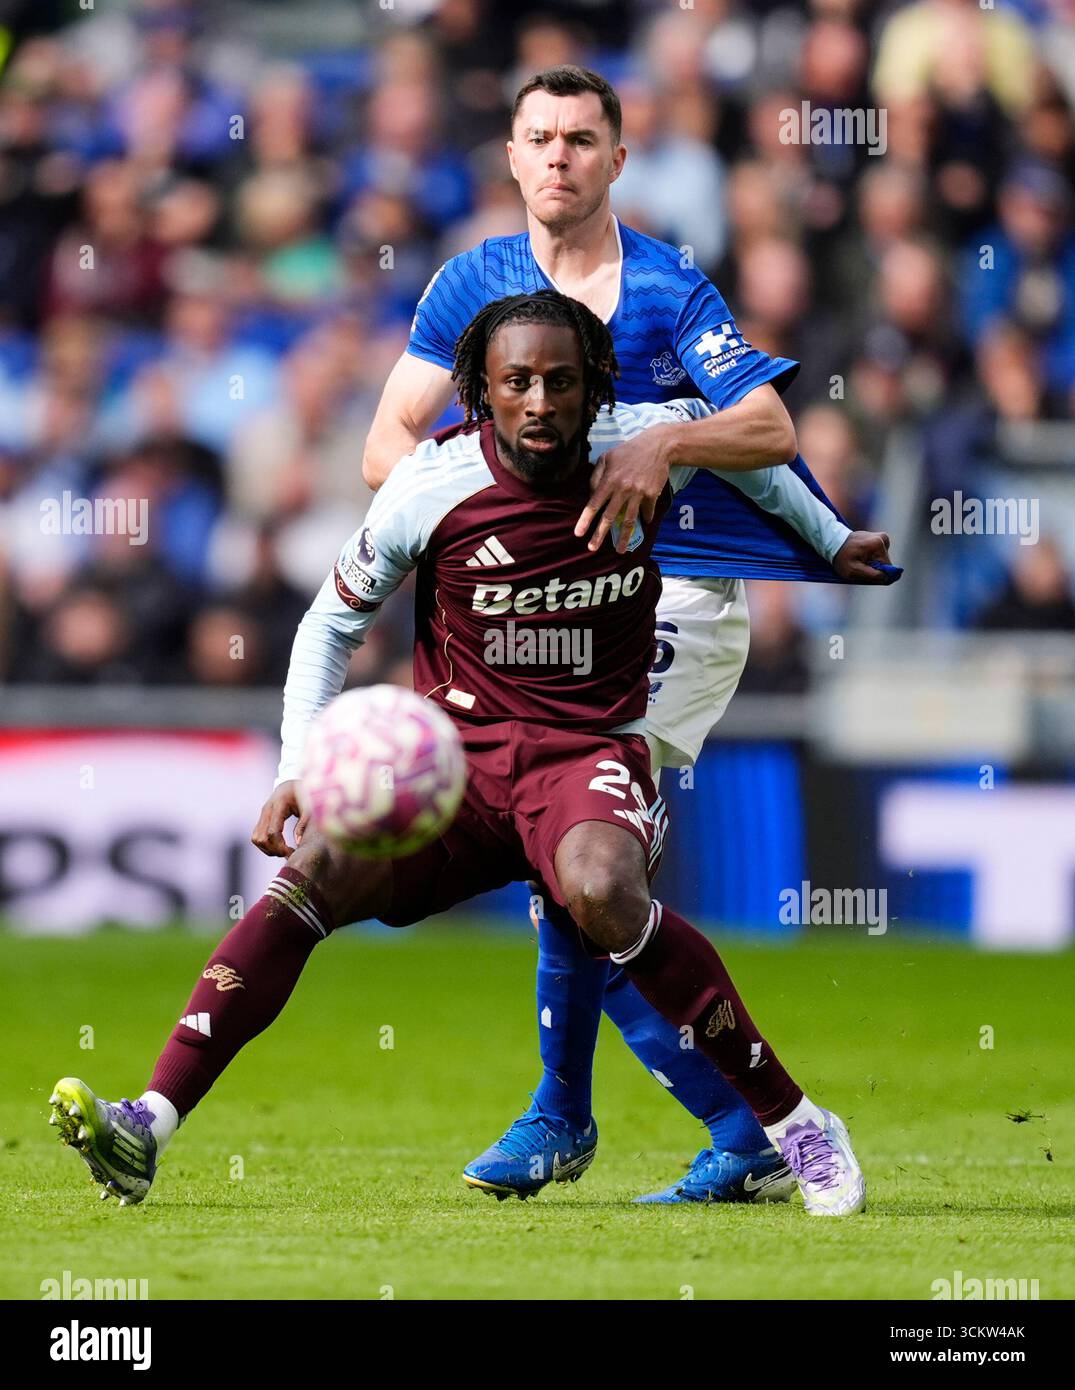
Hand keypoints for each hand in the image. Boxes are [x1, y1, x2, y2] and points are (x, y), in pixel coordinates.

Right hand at [251, 779, 308, 857]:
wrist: (294, 783)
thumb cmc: (305, 793)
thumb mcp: (309, 807)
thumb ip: (304, 824)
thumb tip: (298, 843)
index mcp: (279, 805)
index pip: (272, 832)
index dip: (280, 846)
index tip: (291, 852)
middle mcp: (267, 810)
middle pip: (260, 838)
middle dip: (273, 850)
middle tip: (288, 853)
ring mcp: (262, 814)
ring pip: (256, 838)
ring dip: (267, 849)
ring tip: (284, 851)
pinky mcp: (262, 818)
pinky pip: (257, 836)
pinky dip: (265, 845)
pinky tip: (279, 846)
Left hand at [574, 427, 674, 553]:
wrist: (658, 446)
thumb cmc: (629, 451)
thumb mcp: (607, 457)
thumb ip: (596, 476)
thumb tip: (591, 494)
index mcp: (609, 481)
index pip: (594, 504)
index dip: (585, 520)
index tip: (578, 534)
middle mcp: (622, 489)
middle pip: (609, 517)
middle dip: (599, 535)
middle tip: (592, 548)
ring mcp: (638, 493)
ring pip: (629, 521)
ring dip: (623, 537)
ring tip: (620, 550)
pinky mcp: (652, 495)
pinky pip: (646, 512)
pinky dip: (645, 519)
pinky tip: (644, 524)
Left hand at [832, 530, 893, 582]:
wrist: (834, 542)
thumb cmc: (842, 557)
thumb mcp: (854, 571)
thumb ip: (872, 576)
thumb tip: (888, 578)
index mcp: (878, 545)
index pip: (887, 567)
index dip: (877, 574)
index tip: (865, 572)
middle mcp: (883, 538)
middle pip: (885, 562)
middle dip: (873, 567)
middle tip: (859, 565)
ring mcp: (882, 537)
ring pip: (882, 559)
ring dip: (871, 562)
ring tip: (858, 558)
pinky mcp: (880, 538)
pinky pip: (880, 554)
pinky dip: (871, 556)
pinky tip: (861, 553)